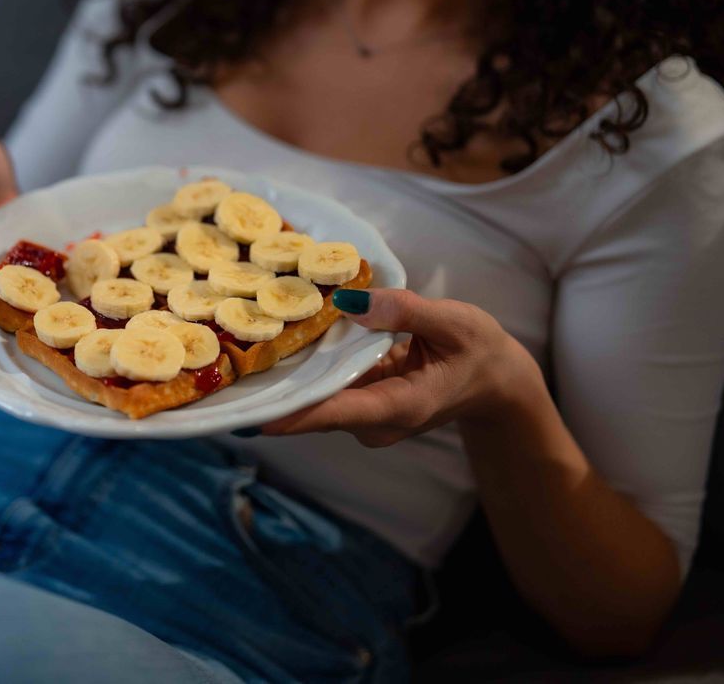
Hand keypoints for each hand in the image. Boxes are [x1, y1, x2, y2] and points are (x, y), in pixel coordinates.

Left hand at [259, 288, 543, 444]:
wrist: (498, 383)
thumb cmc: (481, 352)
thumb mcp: (455, 323)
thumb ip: (404, 311)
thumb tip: (352, 303)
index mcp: (400, 406)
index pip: (335, 413)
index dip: (291, 414)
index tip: (249, 413)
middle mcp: (376, 420)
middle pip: (314, 408)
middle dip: (273, 390)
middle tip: (226, 369)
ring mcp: (366, 415)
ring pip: (315, 397)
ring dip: (283, 376)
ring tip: (237, 351)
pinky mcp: (361, 402)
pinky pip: (325, 386)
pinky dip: (305, 368)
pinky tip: (272, 346)